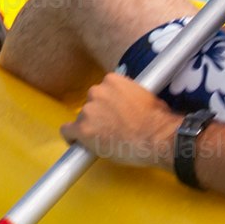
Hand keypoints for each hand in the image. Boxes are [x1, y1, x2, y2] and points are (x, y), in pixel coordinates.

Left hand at [61, 74, 185, 168]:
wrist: (157, 137)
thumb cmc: (156, 119)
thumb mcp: (143, 95)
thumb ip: (127, 96)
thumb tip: (126, 103)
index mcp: (111, 80)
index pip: (101, 91)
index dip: (106, 104)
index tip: (111, 114)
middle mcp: (96, 92)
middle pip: (91, 104)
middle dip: (99, 115)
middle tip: (111, 128)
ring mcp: (88, 110)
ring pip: (82, 119)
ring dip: (90, 127)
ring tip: (104, 140)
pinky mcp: (82, 129)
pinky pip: (67, 131)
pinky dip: (71, 137)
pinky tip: (77, 143)